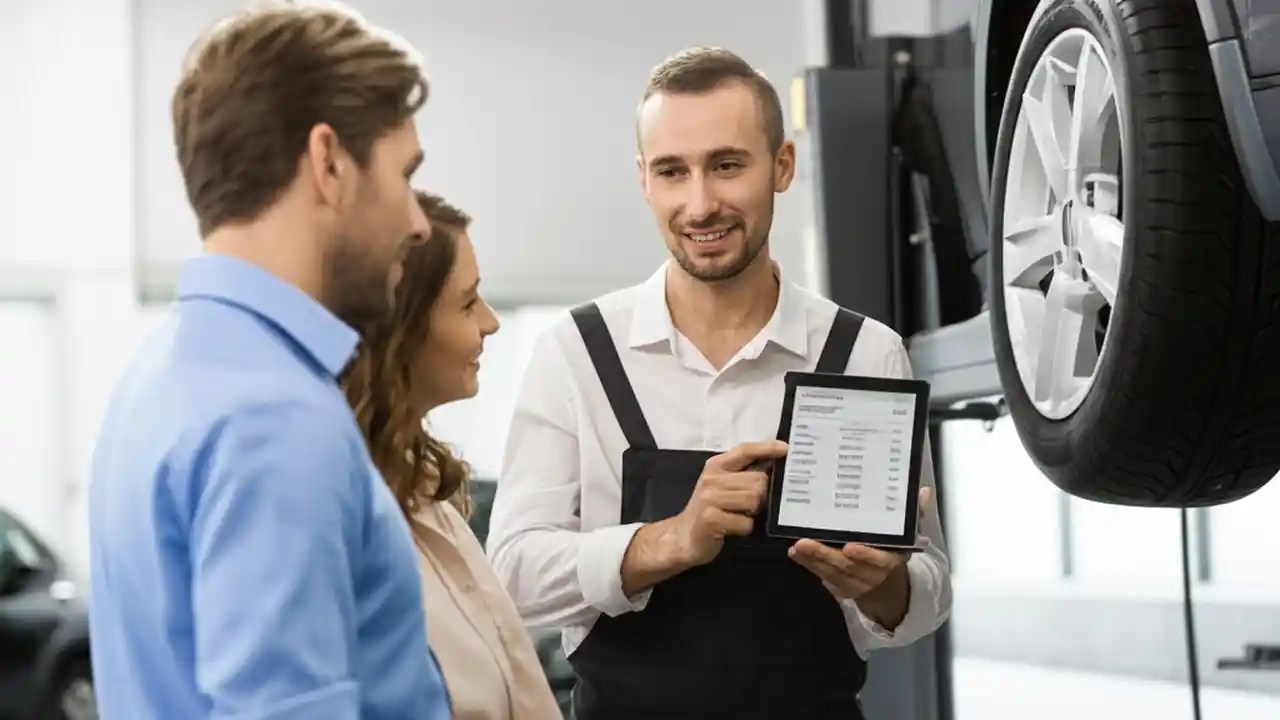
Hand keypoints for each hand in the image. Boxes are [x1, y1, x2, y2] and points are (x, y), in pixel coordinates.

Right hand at [673, 439, 788, 566]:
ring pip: (754, 499)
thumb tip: (772, 461)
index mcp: (715, 466)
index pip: (745, 450)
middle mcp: (712, 479)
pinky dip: (745, 528)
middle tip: (750, 506)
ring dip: (754, 512)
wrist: (683, 536)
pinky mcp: (711, 519)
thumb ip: (743, 472)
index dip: (766, 448)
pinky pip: (746, 523)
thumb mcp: (721, 484)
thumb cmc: (709, 509)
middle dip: (762, 495)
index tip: (785, 449)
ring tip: (741, 515)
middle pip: (758, 479)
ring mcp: (709, 499)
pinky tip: (733, 528)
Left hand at [788, 487, 932, 601]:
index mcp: (891, 559)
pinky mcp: (839, 586)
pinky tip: (796, 553)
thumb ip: (914, 512)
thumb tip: (924, 492)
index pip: (879, 560)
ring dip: (812, 560)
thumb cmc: (893, 547)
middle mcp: (873, 574)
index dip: (865, 555)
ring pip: (831, 572)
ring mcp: (854, 583)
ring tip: (797, 546)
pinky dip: (808, 565)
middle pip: (847, 567)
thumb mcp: (907, 531)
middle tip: (805, 543)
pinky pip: (822, 576)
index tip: (849, 547)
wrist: (887, 582)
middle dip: (825, 556)